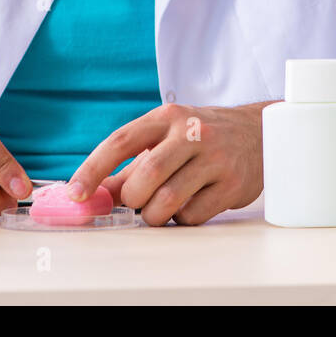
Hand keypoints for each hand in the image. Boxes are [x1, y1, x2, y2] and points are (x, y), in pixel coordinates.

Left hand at [68, 101, 270, 225]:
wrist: (260, 132)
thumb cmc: (201, 138)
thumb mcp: (166, 140)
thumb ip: (130, 167)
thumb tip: (95, 195)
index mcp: (166, 117)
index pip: (120, 142)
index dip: (93, 170)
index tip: (76, 193)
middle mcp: (191, 133)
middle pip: (146, 176)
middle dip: (132, 199)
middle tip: (137, 201)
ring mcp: (215, 159)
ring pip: (168, 200)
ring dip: (154, 214)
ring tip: (161, 207)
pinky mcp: (232, 184)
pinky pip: (192, 215)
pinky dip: (181, 219)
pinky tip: (190, 204)